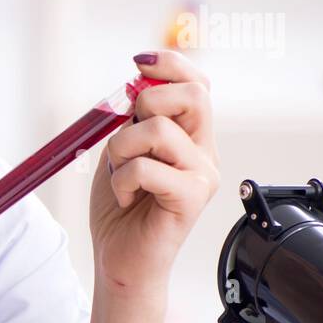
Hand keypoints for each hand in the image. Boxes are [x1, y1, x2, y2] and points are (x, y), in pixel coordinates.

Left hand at [89, 50, 220, 298]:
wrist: (120, 260)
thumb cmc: (121, 209)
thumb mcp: (121, 151)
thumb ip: (132, 118)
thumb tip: (135, 80)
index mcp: (190, 136)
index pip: (197, 84)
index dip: (170, 64)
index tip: (137, 62)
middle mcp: (203, 152)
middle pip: (194, 95)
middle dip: (148, 101)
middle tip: (126, 132)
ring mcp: (202, 175)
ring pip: (159, 130)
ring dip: (122, 148)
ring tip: (119, 176)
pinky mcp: (191, 198)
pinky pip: (147, 167)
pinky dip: (123, 179)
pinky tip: (127, 197)